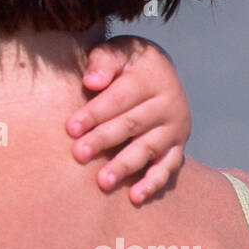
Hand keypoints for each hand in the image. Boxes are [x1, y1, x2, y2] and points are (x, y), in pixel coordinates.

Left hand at [66, 36, 189, 205]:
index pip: (119, 98)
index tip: (71, 128)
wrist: (160, 73)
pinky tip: (135, 198)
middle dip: (103, 140)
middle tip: (79, 154)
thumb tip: (92, 81)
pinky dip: (153, 183)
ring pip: (148, 149)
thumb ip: (103, 61)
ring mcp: (175, 128)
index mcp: (151, 78)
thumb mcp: (118, 51)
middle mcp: (168, 104)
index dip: (95, 113)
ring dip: (125, 166)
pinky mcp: (177, 147)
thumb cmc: (127, 64)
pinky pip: (168, 168)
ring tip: (102, 181)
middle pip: (131, 125)